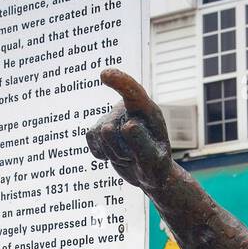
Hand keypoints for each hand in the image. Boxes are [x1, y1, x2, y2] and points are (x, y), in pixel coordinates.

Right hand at [85, 69, 172, 192]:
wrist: (147, 173)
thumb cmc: (155, 165)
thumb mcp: (154, 160)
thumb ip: (143, 145)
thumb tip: (126, 126)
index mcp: (147, 110)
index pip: (133, 92)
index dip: (120, 82)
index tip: (105, 75)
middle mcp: (127, 109)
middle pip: (111, 127)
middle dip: (122, 150)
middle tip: (138, 156)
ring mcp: (111, 117)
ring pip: (101, 135)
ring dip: (115, 154)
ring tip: (130, 155)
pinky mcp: (97, 128)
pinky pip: (91, 140)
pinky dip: (103, 154)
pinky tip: (116, 154)